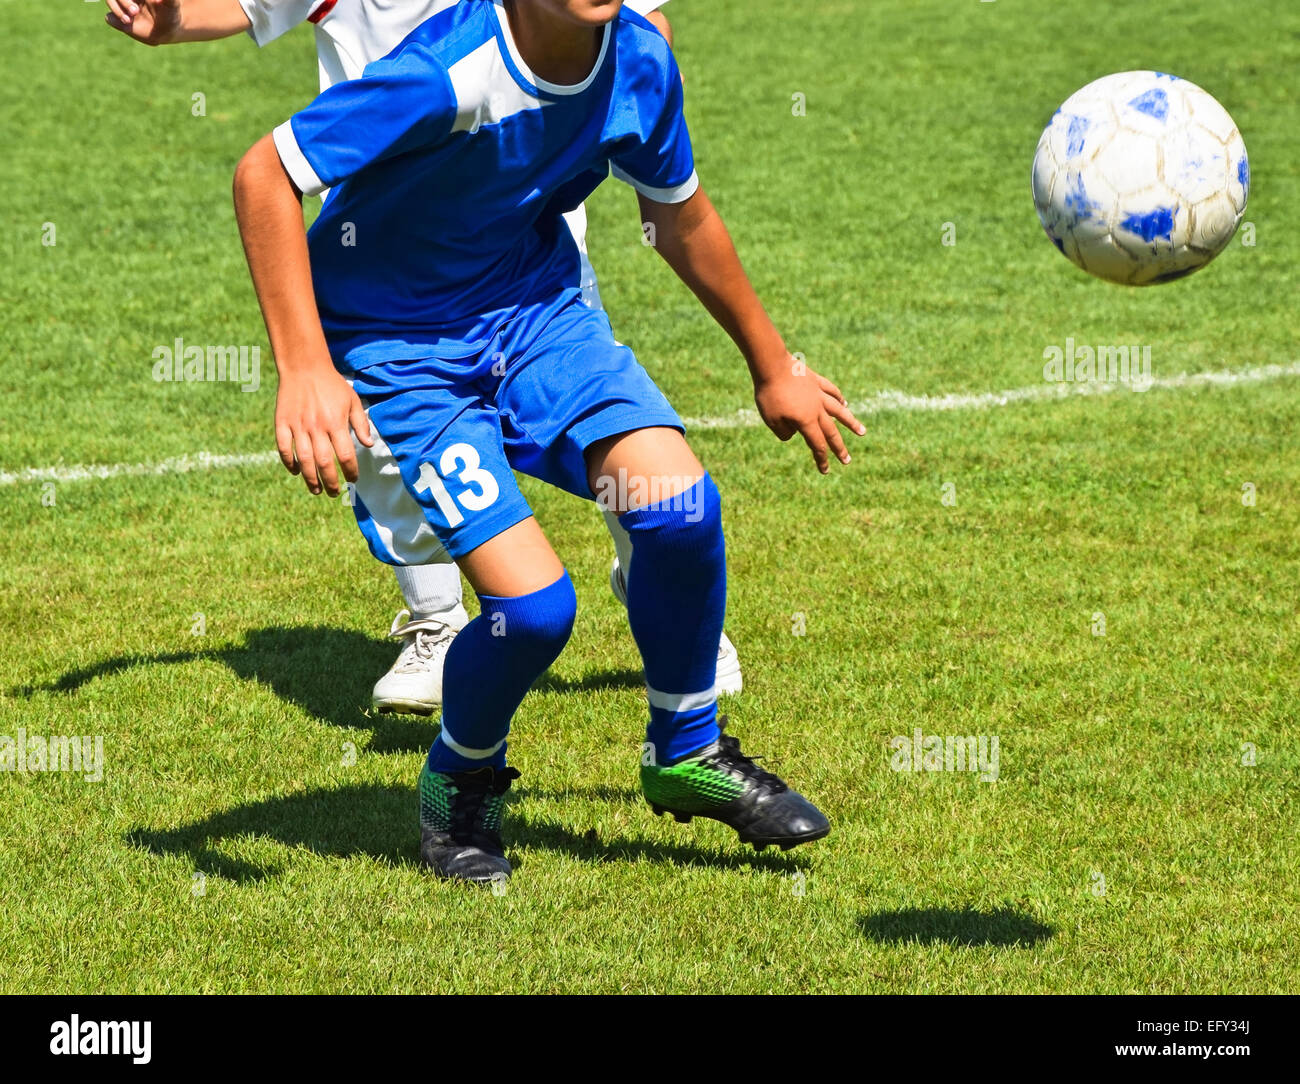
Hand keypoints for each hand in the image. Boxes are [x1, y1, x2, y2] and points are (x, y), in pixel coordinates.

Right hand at [105, 0, 181, 44]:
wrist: (168, 30)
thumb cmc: (171, 13)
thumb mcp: (172, 4)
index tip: (137, 4)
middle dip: (123, 1)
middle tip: (135, 12)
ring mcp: (123, 8)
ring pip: (110, 1)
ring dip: (116, 9)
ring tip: (128, 21)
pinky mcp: (121, 21)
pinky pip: (110, 18)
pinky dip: (114, 20)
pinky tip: (127, 26)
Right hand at [274, 366, 373, 496]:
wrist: (304, 367)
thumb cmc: (332, 385)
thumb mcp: (352, 400)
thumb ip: (361, 424)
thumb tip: (369, 445)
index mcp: (336, 423)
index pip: (346, 456)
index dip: (350, 472)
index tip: (353, 479)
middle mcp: (317, 427)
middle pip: (324, 463)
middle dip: (330, 482)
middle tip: (334, 492)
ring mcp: (298, 426)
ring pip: (304, 460)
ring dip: (310, 479)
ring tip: (317, 490)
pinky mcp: (282, 423)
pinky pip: (284, 448)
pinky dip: (289, 463)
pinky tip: (296, 472)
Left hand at [754, 358, 864, 473]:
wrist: (772, 365)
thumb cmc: (769, 395)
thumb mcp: (771, 420)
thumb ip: (783, 432)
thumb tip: (794, 433)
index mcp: (806, 421)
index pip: (817, 445)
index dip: (822, 459)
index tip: (825, 471)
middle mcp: (817, 409)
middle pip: (831, 432)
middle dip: (839, 448)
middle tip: (847, 460)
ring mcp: (819, 394)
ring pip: (840, 411)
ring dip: (851, 423)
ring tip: (862, 432)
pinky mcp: (816, 381)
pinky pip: (832, 391)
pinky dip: (839, 398)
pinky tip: (844, 403)